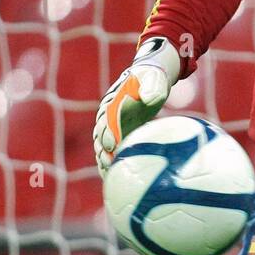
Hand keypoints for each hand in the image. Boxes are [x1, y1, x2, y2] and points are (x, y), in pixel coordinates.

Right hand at [93, 36, 180, 174]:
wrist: (149, 79)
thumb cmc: (152, 78)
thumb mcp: (153, 79)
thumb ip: (151, 88)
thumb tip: (149, 98)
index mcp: (114, 102)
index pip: (108, 118)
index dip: (108, 131)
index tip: (111, 144)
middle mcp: (108, 115)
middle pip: (101, 134)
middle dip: (102, 149)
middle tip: (108, 163)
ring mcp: (112, 126)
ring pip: (103, 145)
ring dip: (104, 158)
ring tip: (108, 173)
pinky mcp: (119, 134)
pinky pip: (112, 150)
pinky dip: (111, 161)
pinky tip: (114, 176)